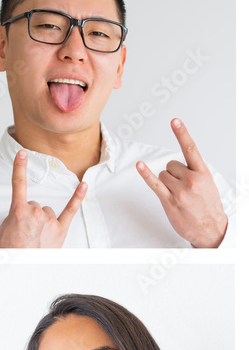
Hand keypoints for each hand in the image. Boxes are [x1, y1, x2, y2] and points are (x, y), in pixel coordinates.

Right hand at [0, 150, 86, 247]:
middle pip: (35, 205)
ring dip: (42, 220)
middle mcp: (35, 212)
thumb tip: (22, 214)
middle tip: (24, 231)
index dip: (19, 168)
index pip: (18, 185)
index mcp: (18, 210)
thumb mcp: (3, 229)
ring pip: (47, 212)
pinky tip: (83, 185)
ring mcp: (49, 221)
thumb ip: (14, 215)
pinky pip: (70, 210)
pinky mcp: (60, 230)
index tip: (22, 154)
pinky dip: (77, 197)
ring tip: (35, 236)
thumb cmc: (9, 251)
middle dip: (30, 215)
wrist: (18, 268)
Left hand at [136, 118, 226, 247]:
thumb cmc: (207, 206)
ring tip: (178, 194)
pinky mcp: (169, 200)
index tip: (174, 121)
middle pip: (170, 164)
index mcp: (202, 173)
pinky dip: (146, 174)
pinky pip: (154, 183)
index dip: (182, 134)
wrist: (210, 228)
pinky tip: (139, 165)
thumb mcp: (207, 184)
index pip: (190, 149)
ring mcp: (180, 190)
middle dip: (173, 173)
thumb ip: (194, 171)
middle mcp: (191, 179)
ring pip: (162, 173)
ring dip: (166, 182)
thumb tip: (177, 164)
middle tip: (182, 187)